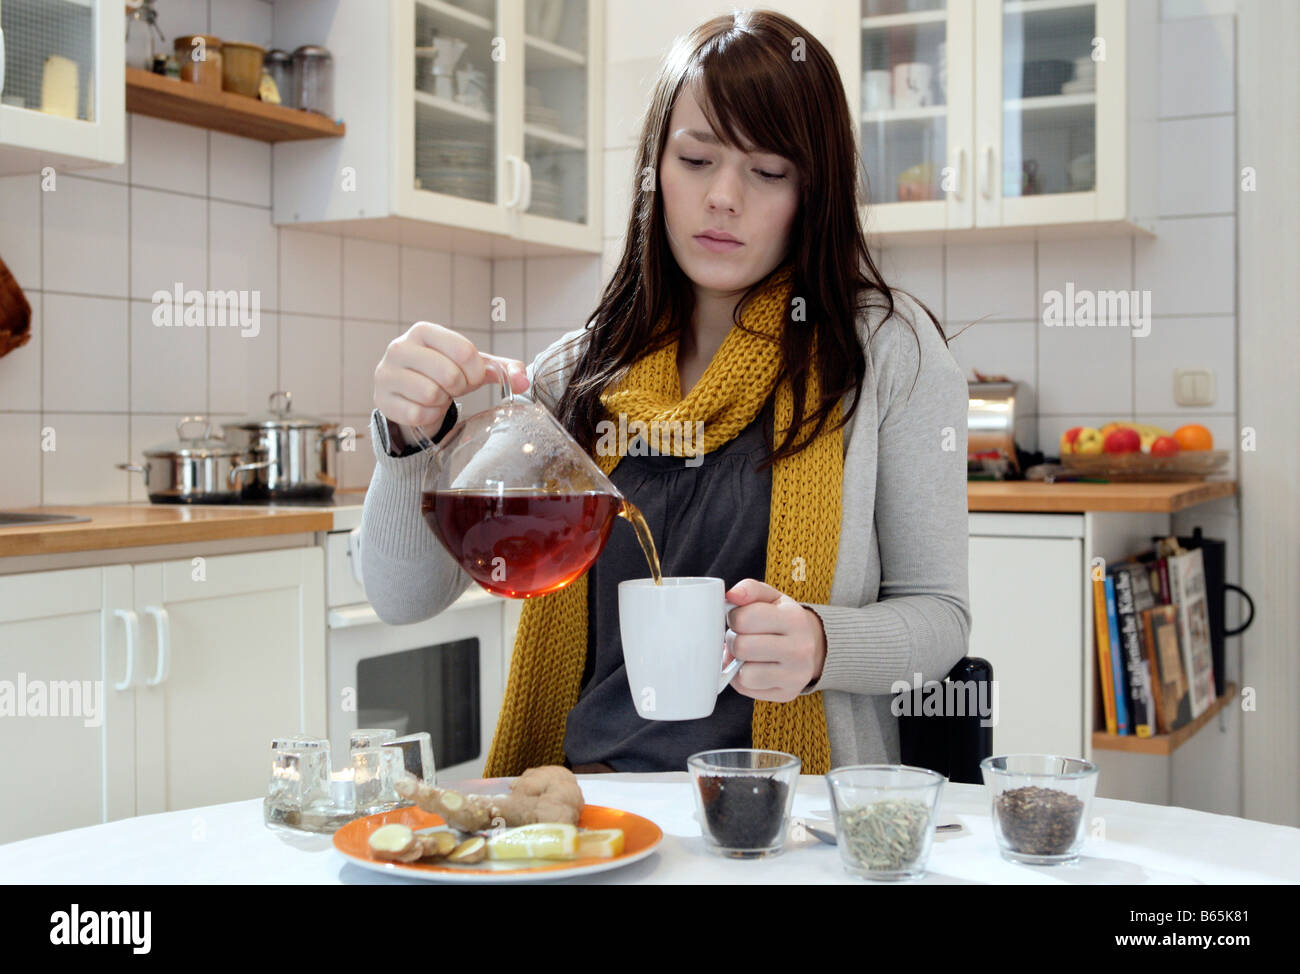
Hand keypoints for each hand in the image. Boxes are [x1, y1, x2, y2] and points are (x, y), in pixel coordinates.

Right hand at [373, 321, 529, 437]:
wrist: (408, 394)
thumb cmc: (443, 373)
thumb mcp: (472, 366)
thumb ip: (501, 369)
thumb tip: (524, 380)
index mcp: (424, 331)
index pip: (465, 351)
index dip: (476, 371)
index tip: (472, 376)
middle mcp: (400, 347)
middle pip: (449, 375)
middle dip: (459, 387)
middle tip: (453, 387)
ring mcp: (387, 373)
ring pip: (431, 395)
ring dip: (442, 401)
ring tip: (437, 395)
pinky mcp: (382, 400)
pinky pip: (418, 414)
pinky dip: (428, 415)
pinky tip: (424, 407)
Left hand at [723, 579, 827, 701]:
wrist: (815, 646)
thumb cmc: (784, 620)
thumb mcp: (771, 598)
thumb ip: (749, 589)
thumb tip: (731, 595)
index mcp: (794, 619)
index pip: (744, 619)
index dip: (734, 618)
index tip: (741, 619)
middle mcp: (799, 649)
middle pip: (741, 648)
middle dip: (734, 641)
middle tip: (743, 637)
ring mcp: (795, 676)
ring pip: (744, 674)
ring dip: (738, 663)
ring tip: (749, 654)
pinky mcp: (787, 694)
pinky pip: (747, 689)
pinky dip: (743, 678)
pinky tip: (754, 667)